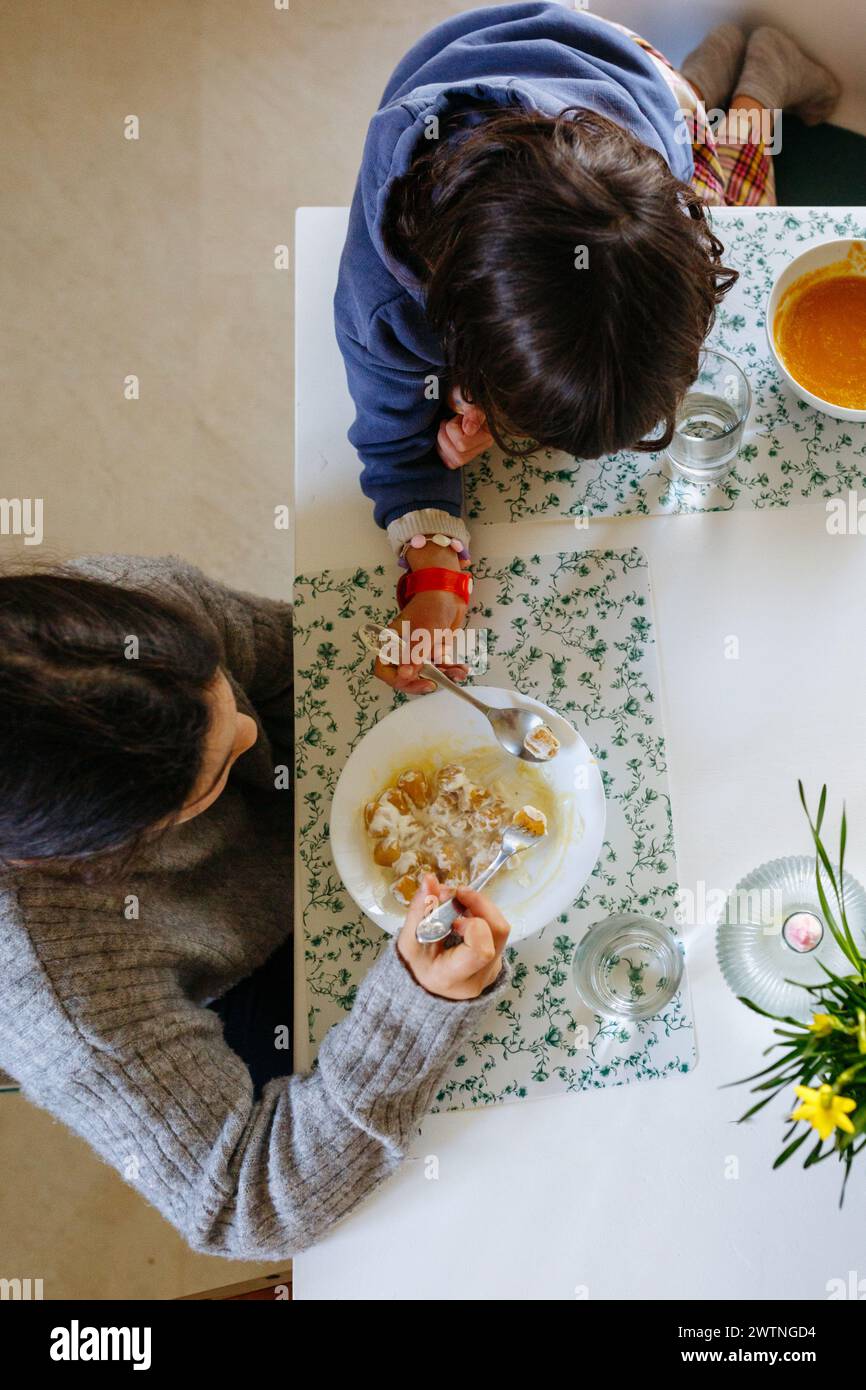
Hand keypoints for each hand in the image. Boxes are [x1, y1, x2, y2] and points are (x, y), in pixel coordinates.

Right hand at [374, 588, 467, 694]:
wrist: (449, 594)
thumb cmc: (431, 606)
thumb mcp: (423, 632)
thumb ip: (414, 654)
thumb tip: (404, 674)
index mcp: (393, 643)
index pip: (385, 668)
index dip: (396, 679)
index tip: (412, 680)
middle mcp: (404, 650)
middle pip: (406, 677)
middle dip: (423, 682)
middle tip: (435, 683)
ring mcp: (420, 652)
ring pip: (427, 675)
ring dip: (443, 677)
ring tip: (457, 674)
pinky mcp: (434, 652)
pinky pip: (441, 668)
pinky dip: (451, 670)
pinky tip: (461, 669)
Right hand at [397, 873, 510, 999]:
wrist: (427, 986)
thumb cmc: (417, 965)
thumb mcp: (409, 940)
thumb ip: (420, 909)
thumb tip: (429, 880)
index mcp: (453, 977)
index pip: (481, 950)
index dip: (471, 925)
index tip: (452, 918)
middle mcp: (479, 976)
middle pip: (498, 932)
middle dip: (479, 904)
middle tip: (456, 893)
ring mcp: (492, 969)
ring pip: (500, 928)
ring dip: (480, 906)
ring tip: (458, 902)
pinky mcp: (497, 959)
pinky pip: (497, 931)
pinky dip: (481, 915)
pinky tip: (464, 915)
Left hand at [436, 385, 493, 469]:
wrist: (456, 391)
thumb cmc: (463, 391)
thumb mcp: (469, 397)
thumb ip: (473, 412)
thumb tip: (469, 430)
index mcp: (488, 432)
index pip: (462, 444)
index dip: (452, 429)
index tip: (456, 415)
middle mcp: (483, 444)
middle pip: (458, 456)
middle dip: (445, 437)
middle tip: (447, 421)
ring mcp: (474, 450)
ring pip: (454, 462)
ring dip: (443, 443)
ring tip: (445, 427)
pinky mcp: (463, 453)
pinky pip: (451, 463)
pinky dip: (443, 451)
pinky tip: (445, 436)